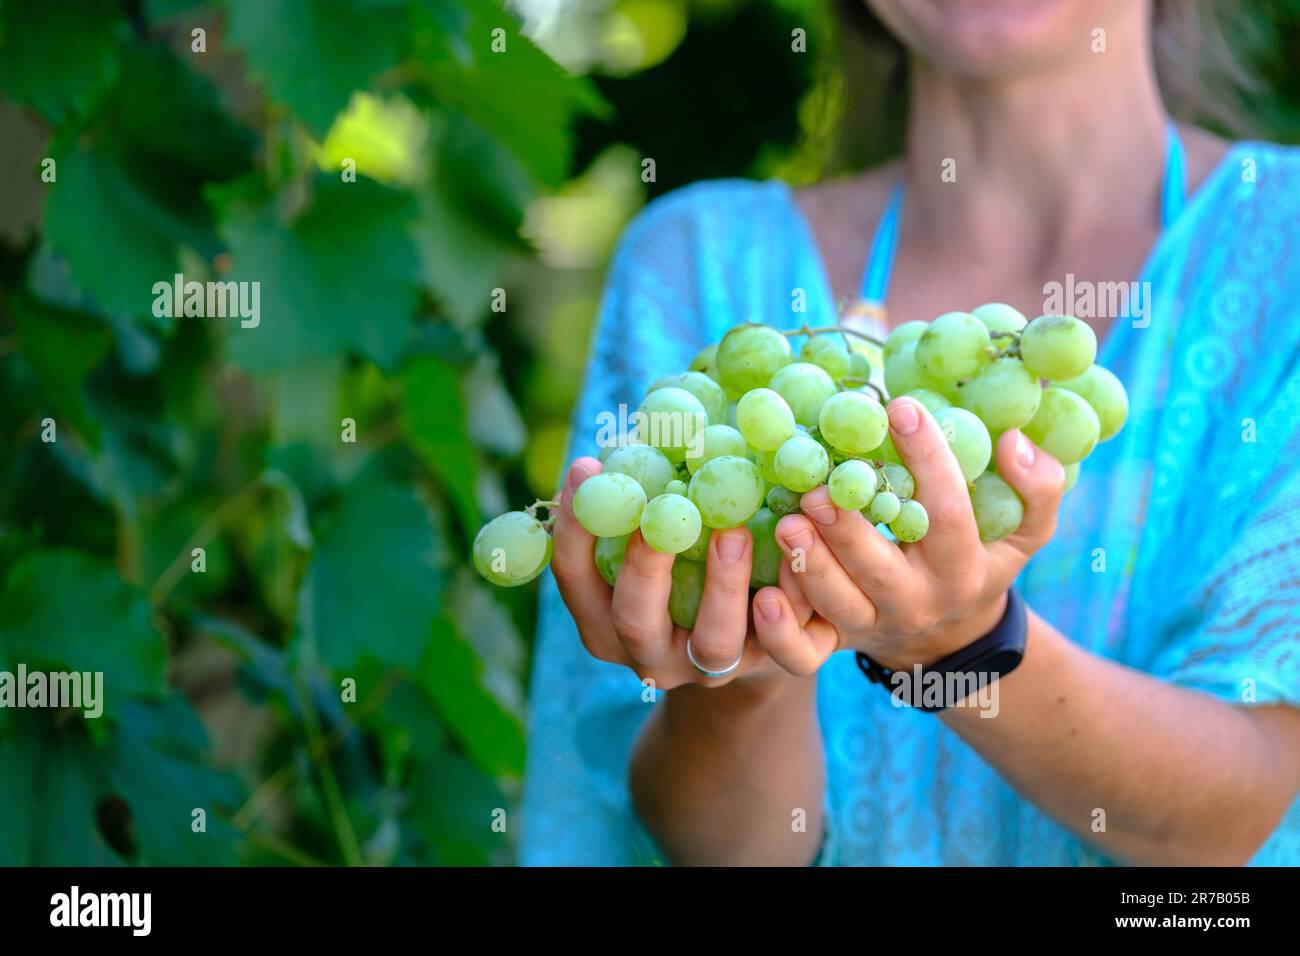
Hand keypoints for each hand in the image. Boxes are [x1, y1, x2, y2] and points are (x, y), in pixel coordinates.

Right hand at [551, 458, 832, 689]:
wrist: (756, 626)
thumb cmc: (684, 556)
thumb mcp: (655, 532)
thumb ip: (640, 499)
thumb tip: (636, 428)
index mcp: (605, 619)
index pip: (575, 578)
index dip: (573, 528)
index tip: (585, 469)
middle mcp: (650, 652)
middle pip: (634, 622)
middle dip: (644, 568)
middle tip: (660, 516)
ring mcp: (709, 666)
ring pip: (713, 644)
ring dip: (723, 588)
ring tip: (733, 533)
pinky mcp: (769, 666)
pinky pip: (783, 648)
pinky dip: (789, 608)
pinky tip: (794, 561)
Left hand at [752, 396, 1066, 673]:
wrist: (946, 638)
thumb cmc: (980, 562)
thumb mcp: (1024, 533)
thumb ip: (1037, 489)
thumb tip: (1014, 441)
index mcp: (962, 571)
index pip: (947, 516)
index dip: (928, 462)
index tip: (902, 407)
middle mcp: (915, 602)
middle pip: (880, 570)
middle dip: (847, 530)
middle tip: (818, 487)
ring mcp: (871, 626)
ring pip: (837, 606)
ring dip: (809, 565)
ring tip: (787, 522)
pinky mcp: (833, 644)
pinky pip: (803, 650)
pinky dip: (780, 628)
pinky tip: (762, 595)